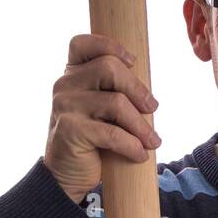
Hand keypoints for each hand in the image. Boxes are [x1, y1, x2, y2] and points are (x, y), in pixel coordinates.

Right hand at [44, 34, 160, 204]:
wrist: (67, 174)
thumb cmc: (93, 137)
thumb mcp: (103, 109)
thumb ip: (116, 90)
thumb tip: (149, 91)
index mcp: (72, 74)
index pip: (82, 43)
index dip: (109, 45)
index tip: (133, 61)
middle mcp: (64, 85)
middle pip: (109, 68)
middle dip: (137, 89)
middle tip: (153, 108)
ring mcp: (64, 106)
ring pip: (116, 102)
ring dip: (141, 125)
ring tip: (153, 141)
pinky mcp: (70, 130)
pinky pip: (112, 133)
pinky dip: (132, 145)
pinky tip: (141, 154)